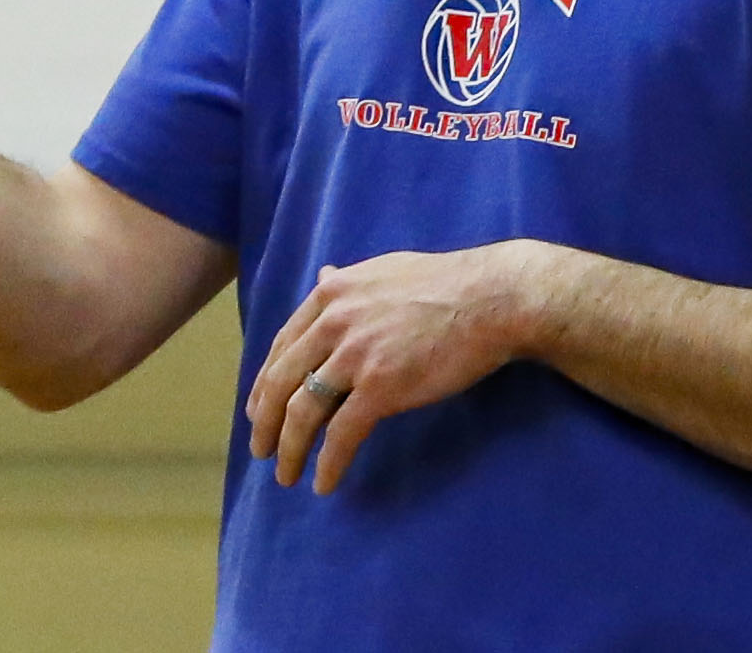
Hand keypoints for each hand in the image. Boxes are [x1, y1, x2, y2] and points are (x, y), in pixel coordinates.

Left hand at [244, 240, 552, 494]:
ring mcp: (356, 355)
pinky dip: (328, 463)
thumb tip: (324, 273)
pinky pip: (341, 434)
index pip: (282, 345)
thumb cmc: (446, 284)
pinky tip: (324, 482)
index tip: (260, 409)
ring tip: (286, 474)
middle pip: (281, 381)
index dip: (265, 383)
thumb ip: (347, 280)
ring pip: (303, 412)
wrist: (491, 298)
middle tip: (262, 450)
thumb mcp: (384, 270)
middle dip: (265, 422)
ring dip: (289, 449)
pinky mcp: (381, 387)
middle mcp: (334, 321)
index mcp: (331, 293)